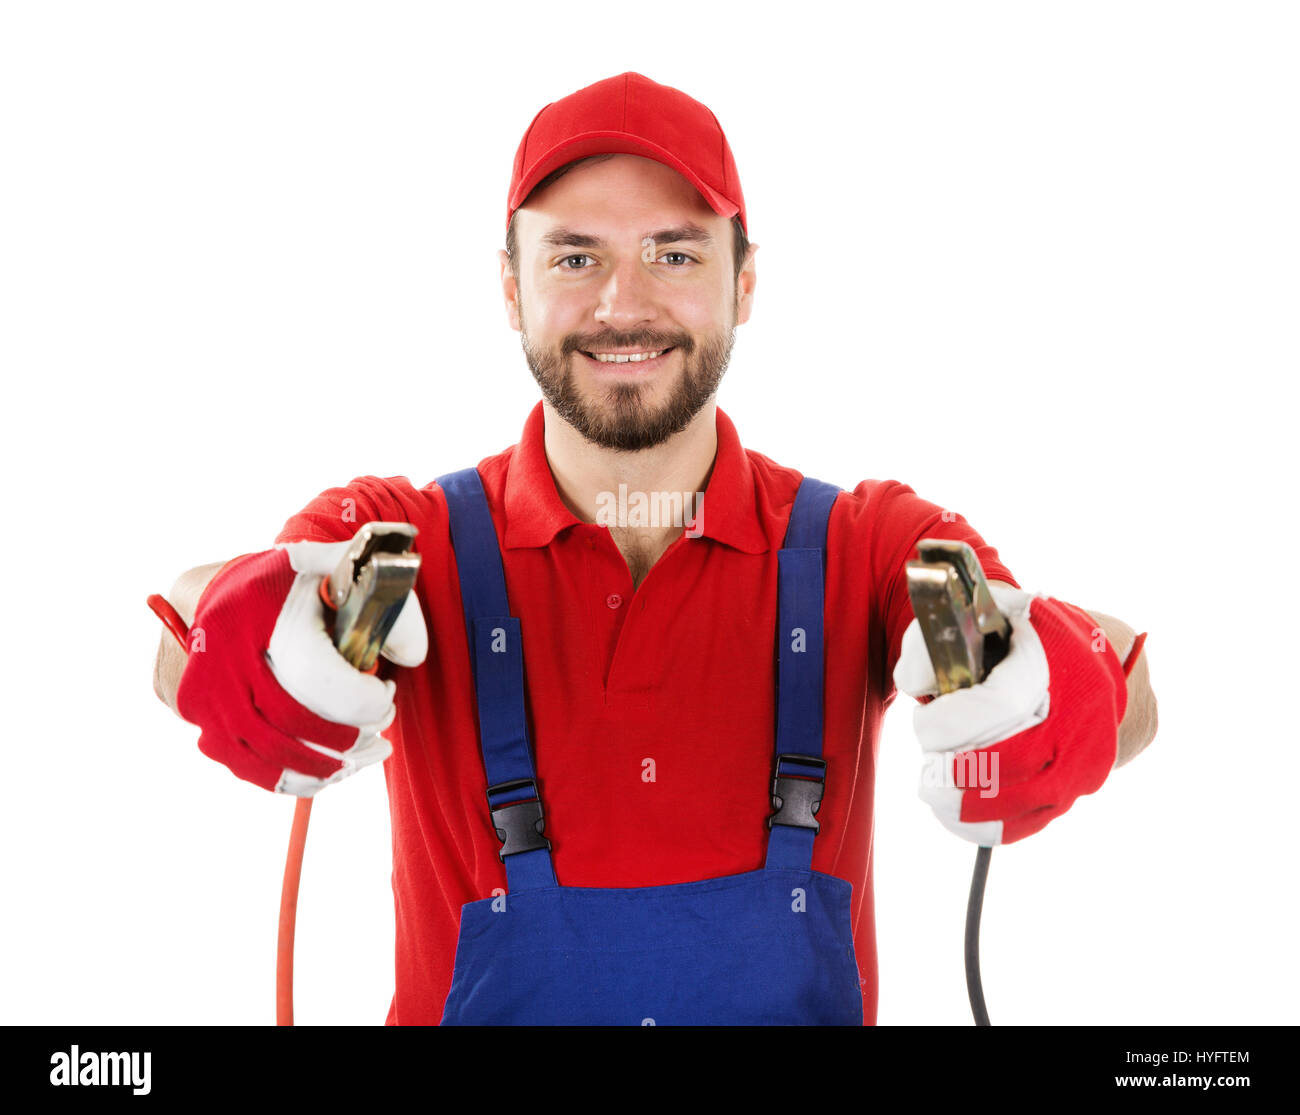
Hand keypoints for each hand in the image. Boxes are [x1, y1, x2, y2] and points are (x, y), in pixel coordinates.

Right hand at [176, 539, 427, 795]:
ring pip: (272, 755)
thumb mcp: (330, 566)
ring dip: (330, 766)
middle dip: (350, 736)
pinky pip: (252, 770)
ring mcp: (208, 698)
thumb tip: (412, 655)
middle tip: (381, 731)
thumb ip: (377, 593)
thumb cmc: (285, 585)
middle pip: (294, 723)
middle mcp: (225, 659)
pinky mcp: (205, 727)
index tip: (386, 692)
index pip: (317, 677)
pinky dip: (297, 780)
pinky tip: (331, 771)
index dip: (362, 698)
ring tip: (366, 755)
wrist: (215, 598)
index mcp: (260, 615)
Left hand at [893, 585, 1127, 844]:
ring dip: (961, 804)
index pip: (999, 706)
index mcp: (1056, 665)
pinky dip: (982, 826)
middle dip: (953, 769)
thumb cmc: (1027, 634)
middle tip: (927, 764)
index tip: (924, 721)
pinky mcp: (1078, 790)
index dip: (950, 722)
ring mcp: (1082, 761)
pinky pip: (1026, 822)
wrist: (1093, 659)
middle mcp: (1077, 718)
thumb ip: (942, 636)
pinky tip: (952, 813)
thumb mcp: (986, 611)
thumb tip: (915, 685)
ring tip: (933, 787)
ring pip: (1020, 802)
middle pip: (1009, 762)